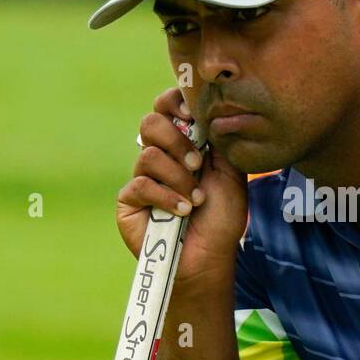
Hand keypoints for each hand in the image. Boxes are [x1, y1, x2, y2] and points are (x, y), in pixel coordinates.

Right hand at [116, 86, 246, 284]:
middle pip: (150, 123)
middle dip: (176, 141)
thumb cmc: (221, 217)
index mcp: (182, 143)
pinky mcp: (129, 201)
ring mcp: (142, 177)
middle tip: (196, 164)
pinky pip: (141, 185)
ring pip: (148, 155)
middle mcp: (158, 156)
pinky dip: (167, 197)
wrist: (210, 256)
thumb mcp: (231, 174)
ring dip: (178, 177)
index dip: (173, 103)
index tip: (191, 117)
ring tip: (196, 198)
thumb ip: (218, 142)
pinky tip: (183, 211)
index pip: (167, 107)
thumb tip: (207, 114)